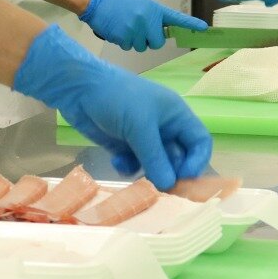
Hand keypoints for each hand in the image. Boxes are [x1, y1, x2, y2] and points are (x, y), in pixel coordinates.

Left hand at [13, 25, 212, 189]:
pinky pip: (134, 164)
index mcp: (176, 115)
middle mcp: (163, 127)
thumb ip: (155, 158)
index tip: (185, 179)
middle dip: (171, 173)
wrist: (78, 88)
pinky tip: (117, 162)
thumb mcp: (139, 126)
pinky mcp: (123, 145)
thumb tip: (169, 186)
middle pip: (178, 158)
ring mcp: (142, 137)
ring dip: (148, 173)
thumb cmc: (116, 98)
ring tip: (138, 179)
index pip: (200, 142)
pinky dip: (128, 167)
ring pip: (155, 165)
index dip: (197, 161)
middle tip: (161, 190)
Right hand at [79, 0, 206, 51]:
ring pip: (142, 47)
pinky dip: (124, 42)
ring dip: (135, 41)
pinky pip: (129, 47)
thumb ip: (154, 17)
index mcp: (155, 10)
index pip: (176, 18)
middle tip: (139, 30)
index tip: (204, 28)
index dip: (190, 24)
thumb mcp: (142, 5)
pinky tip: (119, 30)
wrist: (98, 3)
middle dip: (149, 40)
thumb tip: (162, 31)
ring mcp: (136, 29)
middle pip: (157, 43)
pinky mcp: (124, 37)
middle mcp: (148, 19)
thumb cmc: (121, 4)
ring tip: (126, 27)